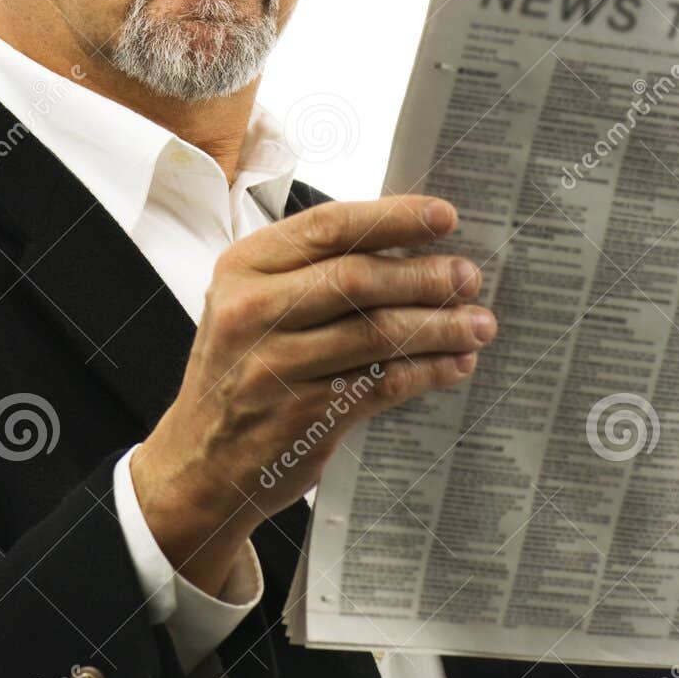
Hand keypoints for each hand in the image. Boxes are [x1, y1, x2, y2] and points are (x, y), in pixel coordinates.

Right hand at [129, 195, 494, 594]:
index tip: (444, 217)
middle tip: (469, 278)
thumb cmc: (239, 371)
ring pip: (377, 334)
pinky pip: (381, 384)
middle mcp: (253, 311)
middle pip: (358, 279)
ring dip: (439, 327)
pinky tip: (454, 365)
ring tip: (479, 323)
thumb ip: (312, 273)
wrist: (199, 460)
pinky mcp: (302, 416)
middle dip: (425, 276)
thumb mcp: (252, 305)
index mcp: (244, 268)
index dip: (394, 218)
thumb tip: (407, 250)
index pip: (329, 226)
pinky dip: (426, 372)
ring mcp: (275, 366)